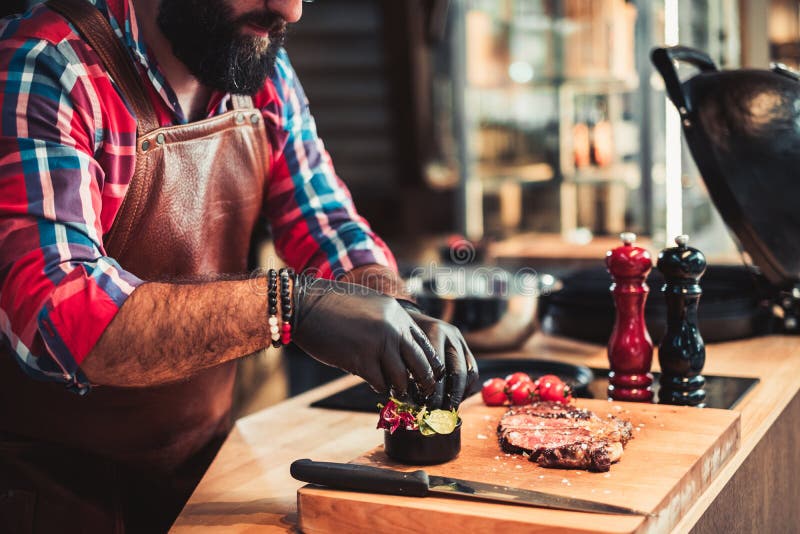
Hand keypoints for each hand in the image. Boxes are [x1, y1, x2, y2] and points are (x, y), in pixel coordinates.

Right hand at [292, 277, 444, 395]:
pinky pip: (379, 383)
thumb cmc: (335, 305)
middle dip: (424, 383)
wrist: (306, 304)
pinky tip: (375, 384)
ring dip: (400, 389)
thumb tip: (403, 347)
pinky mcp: (360, 359)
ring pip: (401, 378)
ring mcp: (377, 344)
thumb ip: (390, 323)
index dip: (429, 363)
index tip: (428, 376)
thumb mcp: (371, 305)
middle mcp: (392, 328)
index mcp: (397, 314)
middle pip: (421, 364)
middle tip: (422, 394)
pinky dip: (379, 387)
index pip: (425, 344)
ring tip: (397, 392)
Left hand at [399, 302, 479, 409]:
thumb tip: (407, 396)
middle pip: (457, 371)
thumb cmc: (400, 335)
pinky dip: (466, 388)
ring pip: (469, 372)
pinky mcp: (465, 346)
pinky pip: (472, 371)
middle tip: (439, 412)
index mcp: (434, 331)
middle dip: (449, 396)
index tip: (425, 405)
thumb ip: (406, 364)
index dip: (434, 390)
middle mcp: (451, 335)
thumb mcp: (400, 344)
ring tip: (447, 409)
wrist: (410, 317)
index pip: (439, 366)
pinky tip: (453, 399)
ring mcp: (460, 340)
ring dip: (460, 394)